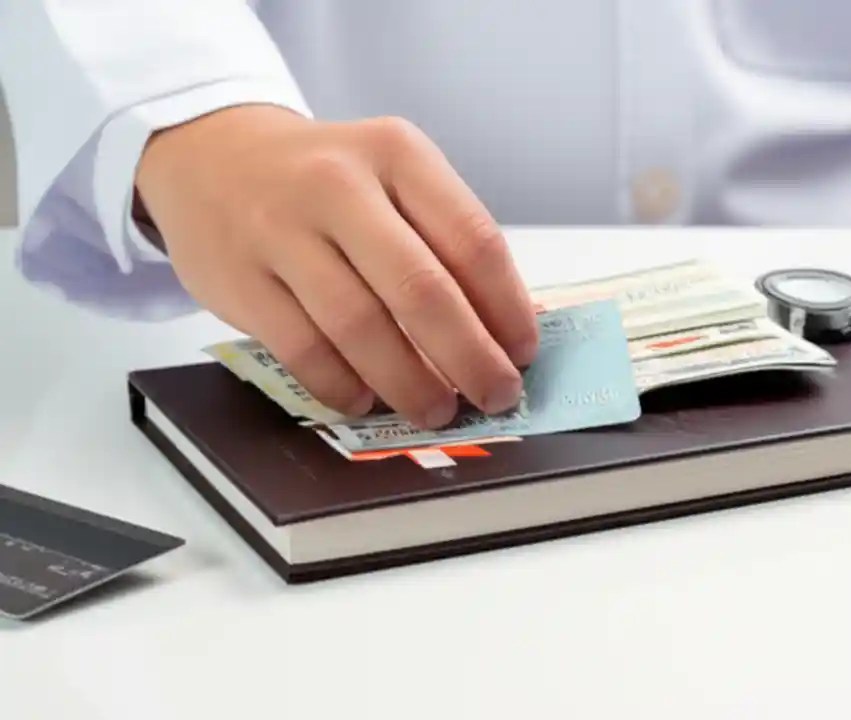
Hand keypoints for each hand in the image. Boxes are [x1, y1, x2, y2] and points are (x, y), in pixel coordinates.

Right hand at [134, 104, 538, 427]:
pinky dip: (343, 385)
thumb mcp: (392, 177)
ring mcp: (282, 231)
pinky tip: (366, 400)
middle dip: (471, 357)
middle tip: (495, 395)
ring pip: (361, 326)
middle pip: (422, 289)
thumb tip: (503, 330)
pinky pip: (303, 349)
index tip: (523, 352)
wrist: (211, 156)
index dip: (507, 307)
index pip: (474, 239)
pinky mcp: (240, 279)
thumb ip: (443, 240)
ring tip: (437, 410)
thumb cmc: (325, 179)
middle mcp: (339, 185)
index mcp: (397, 154)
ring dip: (410, 383)